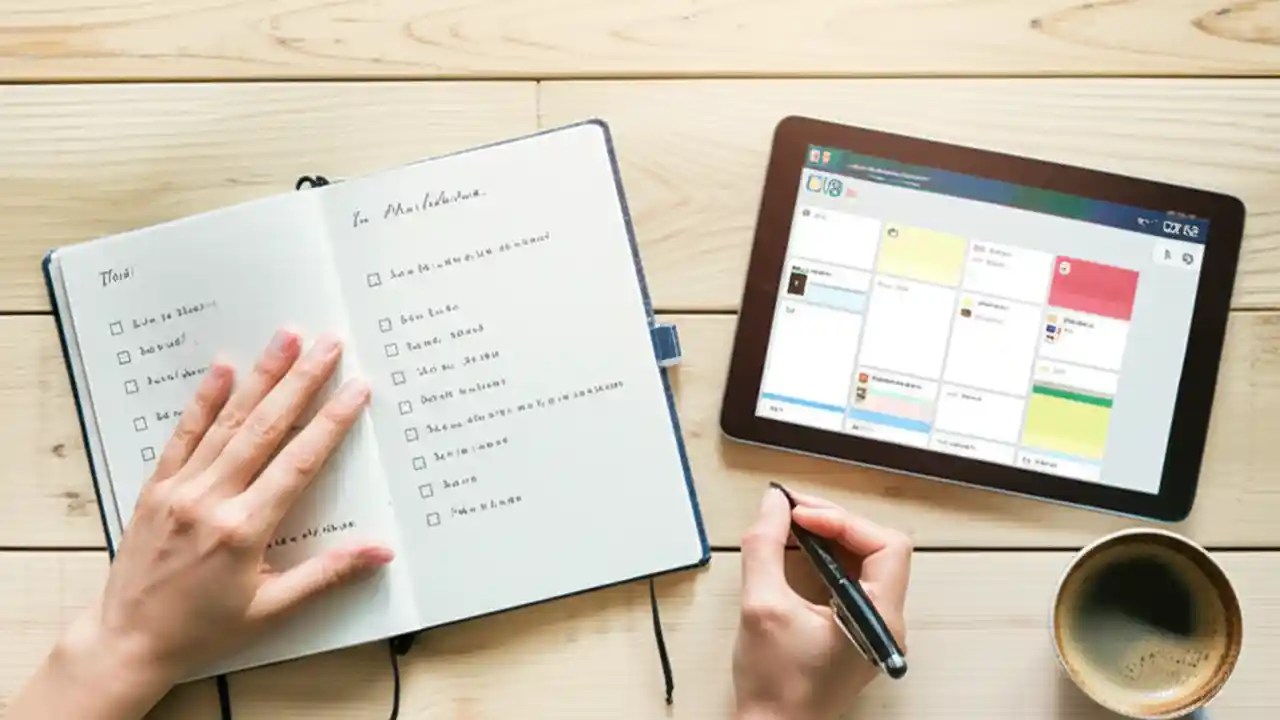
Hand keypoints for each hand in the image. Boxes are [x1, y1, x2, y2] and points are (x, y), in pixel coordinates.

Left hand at [10, 329, 393, 719]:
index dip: (332, 421)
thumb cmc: (203, 629)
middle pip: (266, 427)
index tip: (357, 388)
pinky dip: (203, 400)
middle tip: (328, 343)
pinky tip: (222, 369)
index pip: (299, 462)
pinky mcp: (156, 488)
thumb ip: (328, 574)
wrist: (128, 641)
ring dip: (260, 376)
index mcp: (244, 529)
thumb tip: (382, 552)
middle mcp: (211, 500)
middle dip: (302, 381)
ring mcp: (180, 489)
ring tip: (285, 338)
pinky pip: (183, 435)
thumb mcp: (272, 609)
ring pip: (228, 422)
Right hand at [733, 487, 911, 719]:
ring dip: (831, 537)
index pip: (885, 547)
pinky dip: (827, 558)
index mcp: (879, 618)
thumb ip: (765, 547)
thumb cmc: (773, 683)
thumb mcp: (760, 607)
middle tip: (791, 510)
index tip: (801, 516)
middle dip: (835, 522)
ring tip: (792, 523)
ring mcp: (873, 627)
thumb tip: (773, 503)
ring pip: (865, 562)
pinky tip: (798, 549)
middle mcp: (887, 621)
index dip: (844, 521)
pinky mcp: (856, 630)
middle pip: (877, 549)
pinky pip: (852, 580)